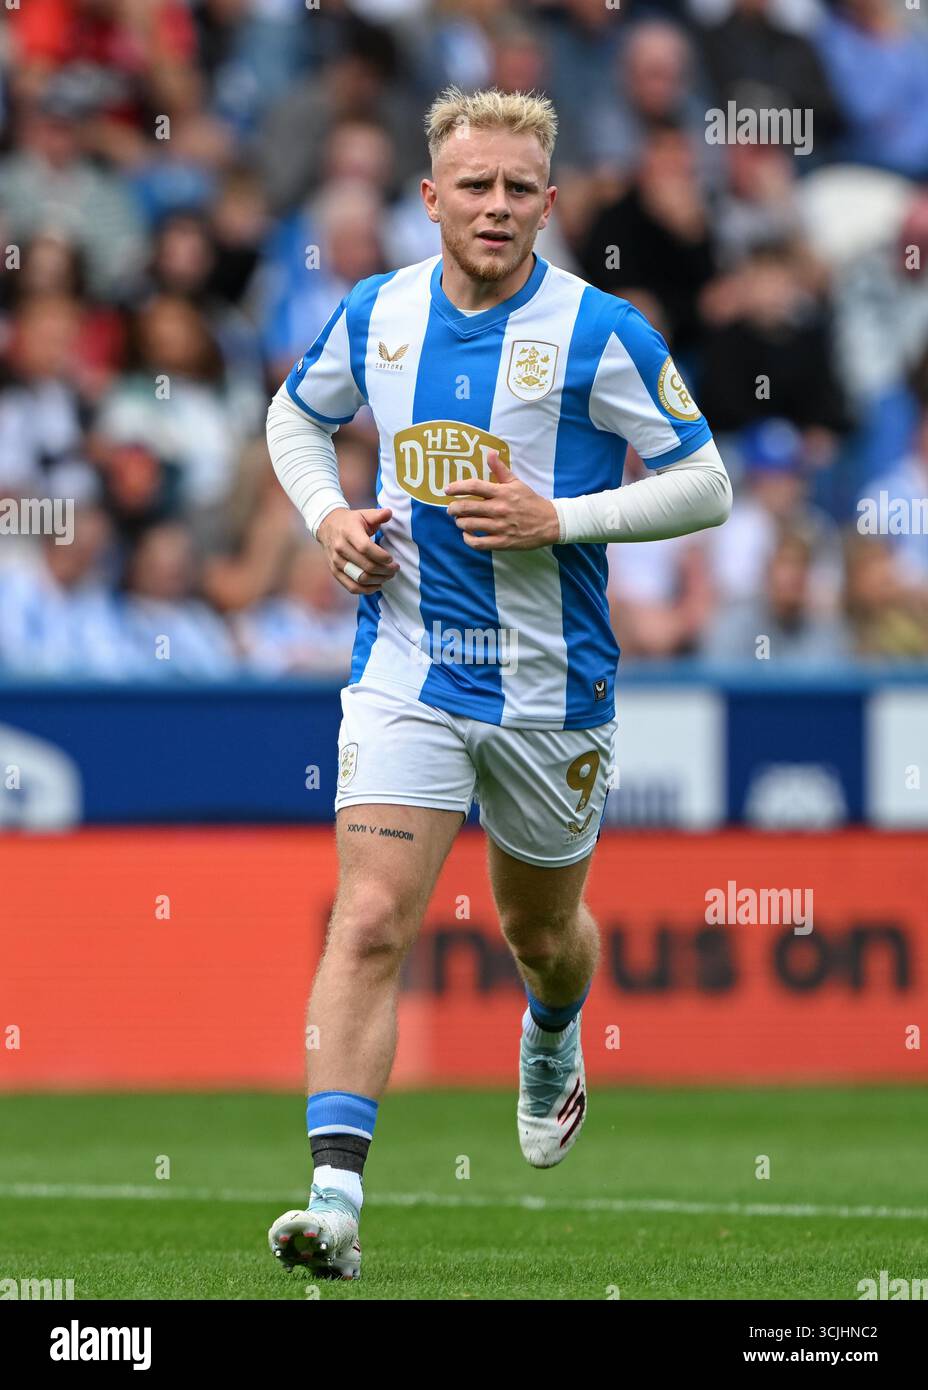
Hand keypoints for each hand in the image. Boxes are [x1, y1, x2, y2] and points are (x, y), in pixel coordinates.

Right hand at [316, 507, 399, 593]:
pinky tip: (378, 585)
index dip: (381, 556)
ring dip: (378, 580)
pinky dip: (367, 589)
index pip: (365, 548)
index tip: (391, 559)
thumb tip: (389, 512)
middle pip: (365, 566)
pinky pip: (352, 587)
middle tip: (395, 569)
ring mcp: (336, 562)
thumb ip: (377, 515)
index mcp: (348, 532)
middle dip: (385, 570)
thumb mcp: (363, 514)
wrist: (326, 526)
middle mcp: (340, 548)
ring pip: (360, 578)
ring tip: (388, 576)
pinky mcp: (335, 571)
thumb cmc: (350, 521)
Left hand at [444, 450, 559, 550]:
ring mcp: (500, 526)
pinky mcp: (502, 542)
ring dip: (459, 522)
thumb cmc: (530, 501)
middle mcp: (499, 509)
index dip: (457, 487)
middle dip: (453, 508)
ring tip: (460, 520)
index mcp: (502, 492)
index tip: (447, 490)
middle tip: (451, 509)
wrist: (549, 522)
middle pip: (466, 507)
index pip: (474, 486)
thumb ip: (500, 469)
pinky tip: (467, 534)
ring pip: (469, 525)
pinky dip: (468, 539)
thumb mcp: (516, 483)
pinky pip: (478, 543)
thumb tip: (490, 453)